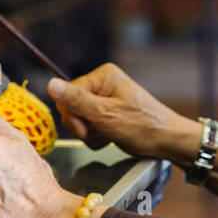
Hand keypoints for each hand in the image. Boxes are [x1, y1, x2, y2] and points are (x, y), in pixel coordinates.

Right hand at [46, 63, 200, 161]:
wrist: (167, 142)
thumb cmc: (142, 125)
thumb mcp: (106, 115)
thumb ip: (76, 101)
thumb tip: (50, 84)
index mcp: (103, 76)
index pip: (68, 92)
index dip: (72, 114)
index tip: (86, 128)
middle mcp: (102, 85)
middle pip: (71, 106)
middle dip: (82, 125)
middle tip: (99, 132)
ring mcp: (105, 101)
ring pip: (79, 119)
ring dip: (91, 133)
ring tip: (109, 135)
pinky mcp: (107, 115)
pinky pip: (89, 127)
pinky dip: (97, 137)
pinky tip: (110, 138)